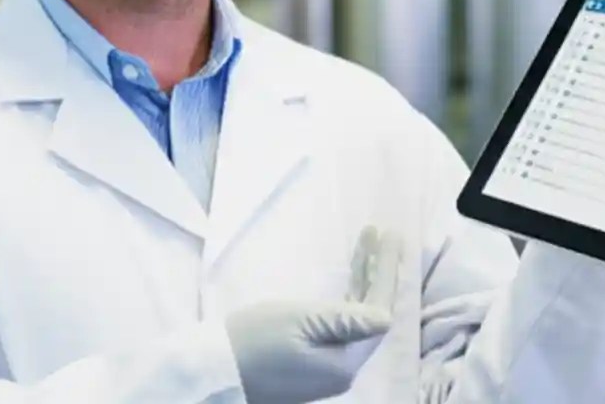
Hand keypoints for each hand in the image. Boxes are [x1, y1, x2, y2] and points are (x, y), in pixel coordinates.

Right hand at [225, 226, 401, 403]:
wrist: (212, 371)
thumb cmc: (252, 340)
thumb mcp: (299, 321)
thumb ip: (345, 318)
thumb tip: (386, 317)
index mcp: (344, 363)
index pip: (378, 311)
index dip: (387, 272)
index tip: (392, 237)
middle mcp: (342, 370)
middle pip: (370, 315)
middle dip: (377, 273)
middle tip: (383, 234)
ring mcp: (326, 369)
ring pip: (355, 319)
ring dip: (362, 282)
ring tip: (368, 244)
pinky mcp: (311, 364)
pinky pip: (339, 328)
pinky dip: (345, 300)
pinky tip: (349, 278)